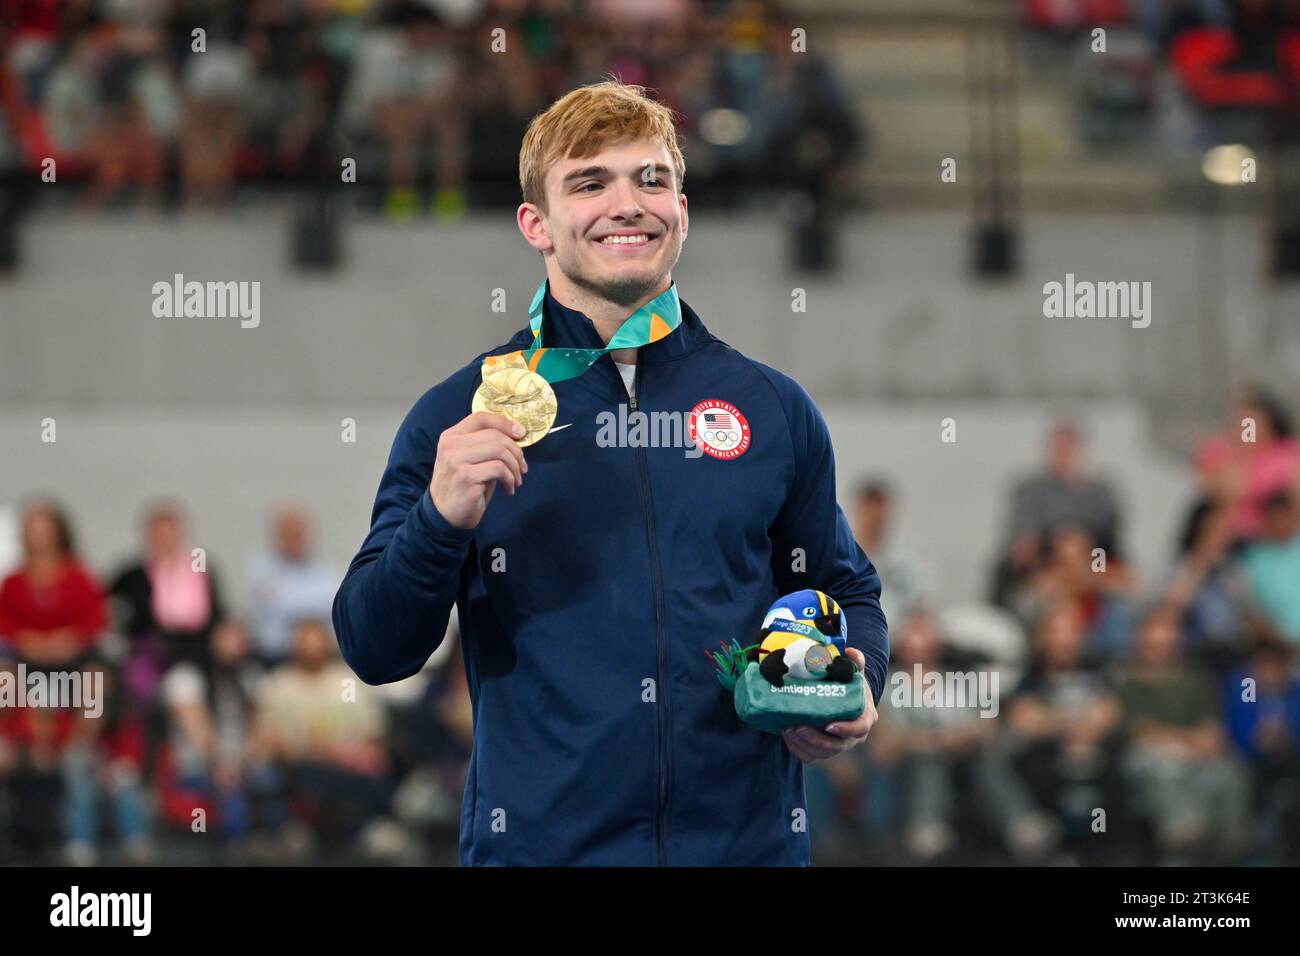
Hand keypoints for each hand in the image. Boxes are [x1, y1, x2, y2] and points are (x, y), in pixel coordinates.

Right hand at [430, 411, 529, 529]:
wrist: (445, 515)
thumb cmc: (463, 486)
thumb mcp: (471, 459)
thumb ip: (486, 445)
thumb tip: (517, 434)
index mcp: (451, 436)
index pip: (481, 417)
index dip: (505, 423)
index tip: (521, 434)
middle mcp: (451, 445)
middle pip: (495, 435)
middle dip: (516, 451)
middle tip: (522, 468)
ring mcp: (456, 461)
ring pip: (499, 451)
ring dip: (514, 467)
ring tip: (515, 480)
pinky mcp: (466, 477)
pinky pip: (499, 469)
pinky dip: (510, 479)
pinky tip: (508, 489)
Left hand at [781, 647, 876, 762]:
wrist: (841, 698)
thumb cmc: (848, 684)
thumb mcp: (853, 672)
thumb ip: (854, 661)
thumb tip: (849, 652)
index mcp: (864, 718)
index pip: (859, 728)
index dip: (845, 729)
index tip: (828, 725)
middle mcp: (853, 737)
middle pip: (837, 745)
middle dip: (816, 739)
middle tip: (797, 727)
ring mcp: (838, 746)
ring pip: (822, 753)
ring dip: (804, 744)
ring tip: (788, 730)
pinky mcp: (823, 751)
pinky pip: (811, 756)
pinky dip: (798, 749)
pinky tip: (787, 737)